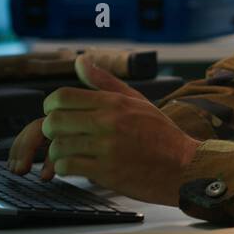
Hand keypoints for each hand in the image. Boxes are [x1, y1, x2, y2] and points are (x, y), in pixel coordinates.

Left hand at [7, 55, 200, 205]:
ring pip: (58, 146)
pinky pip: (67, 167)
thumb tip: (80, 61)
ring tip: (67, 152)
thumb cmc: (161, 134)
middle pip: (54, 121)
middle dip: (49, 130)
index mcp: (114, 103)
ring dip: (56, 152)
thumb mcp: (136, 100)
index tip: (54, 114)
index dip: (50, 106)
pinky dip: (63, 168)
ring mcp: (106, 148)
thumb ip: (105, 81)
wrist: (184, 166)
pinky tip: (74, 166)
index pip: (62, 96)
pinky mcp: (107, 172)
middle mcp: (108, 122)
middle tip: (58, 135)